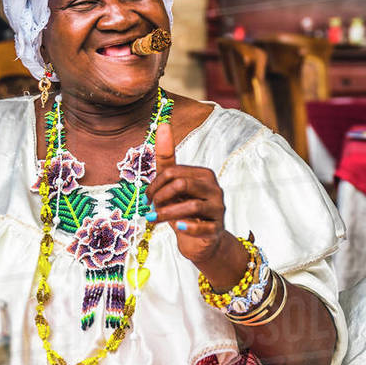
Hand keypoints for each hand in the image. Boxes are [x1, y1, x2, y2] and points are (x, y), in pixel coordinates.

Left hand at [145, 122, 230, 267]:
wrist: (202, 240)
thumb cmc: (185, 208)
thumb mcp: (174, 184)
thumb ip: (167, 157)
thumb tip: (162, 124)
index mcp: (203, 174)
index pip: (174, 171)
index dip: (154, 185)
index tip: (146, 198)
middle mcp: (214, 188)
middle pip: (182, 184)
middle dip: (160, 197)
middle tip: (150, 209)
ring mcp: (218, 208)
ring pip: (192, 206)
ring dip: (167, 214)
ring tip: (155, 220)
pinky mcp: (217, 229)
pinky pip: (202, 227)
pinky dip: (188, 228)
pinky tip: (178, 229)